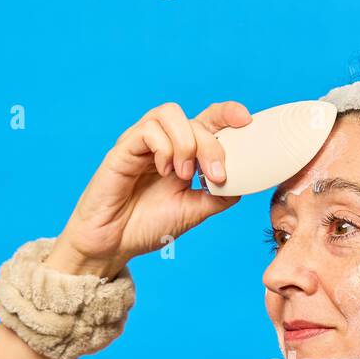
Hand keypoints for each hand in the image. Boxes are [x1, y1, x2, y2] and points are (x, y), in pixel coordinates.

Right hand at [44, 100, 251, 277]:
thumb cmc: (148, 226)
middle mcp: (164, 143)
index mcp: (183, 154)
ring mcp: (142, 143)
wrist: (114, 244)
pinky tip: (164, 171)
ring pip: (170, 114)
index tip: (246, 121)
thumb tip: (245, 180)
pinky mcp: (123, 149)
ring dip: (187, 142)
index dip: (227, 114)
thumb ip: (219, 195)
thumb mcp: (194, 211)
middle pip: (196, 120)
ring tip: (185, 174)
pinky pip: (148, 130)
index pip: (208, 121)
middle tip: (216, 176)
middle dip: (212, 146)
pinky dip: (164, 148)